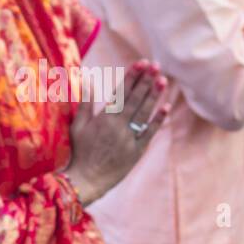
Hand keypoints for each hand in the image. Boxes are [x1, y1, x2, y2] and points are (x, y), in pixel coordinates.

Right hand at [65, 62, 169, 206]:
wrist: (85, 181)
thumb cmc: (80, 153)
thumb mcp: (78, 126)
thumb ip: (86, 103)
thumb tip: (88, 80)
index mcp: (105, 118)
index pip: (122, 92)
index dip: (133, 76)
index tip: (141, 62)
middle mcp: (118, 126)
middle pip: (135, 99)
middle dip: (146, 80)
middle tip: (156, 65)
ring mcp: (129, 139)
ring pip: (144, 112)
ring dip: (154, 95)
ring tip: (162, 80)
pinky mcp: (136, 152)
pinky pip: (149, 133)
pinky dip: (158, 120)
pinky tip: (165, 107)